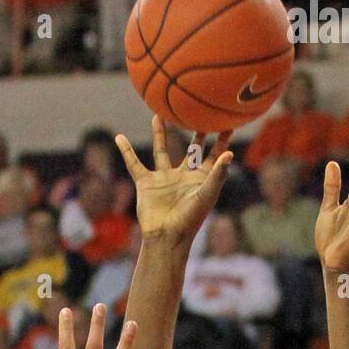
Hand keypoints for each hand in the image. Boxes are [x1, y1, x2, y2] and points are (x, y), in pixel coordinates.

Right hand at [115, 116, 232, 245]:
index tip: (230, 122)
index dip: (222, 139)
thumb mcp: (206, 195)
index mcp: (200, 178)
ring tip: (158, 114)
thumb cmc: (189, 219)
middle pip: (191, 148)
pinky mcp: (146, 183)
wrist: (165, 237)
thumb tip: (230, 154)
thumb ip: (217, 174)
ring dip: (160, 133)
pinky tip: (119, 137)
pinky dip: (126, 151)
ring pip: (161, 150)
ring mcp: (164, 178)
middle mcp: (183, 176)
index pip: (214, 154)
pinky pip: (134, 163)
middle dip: (197, 132)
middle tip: (200, 112)